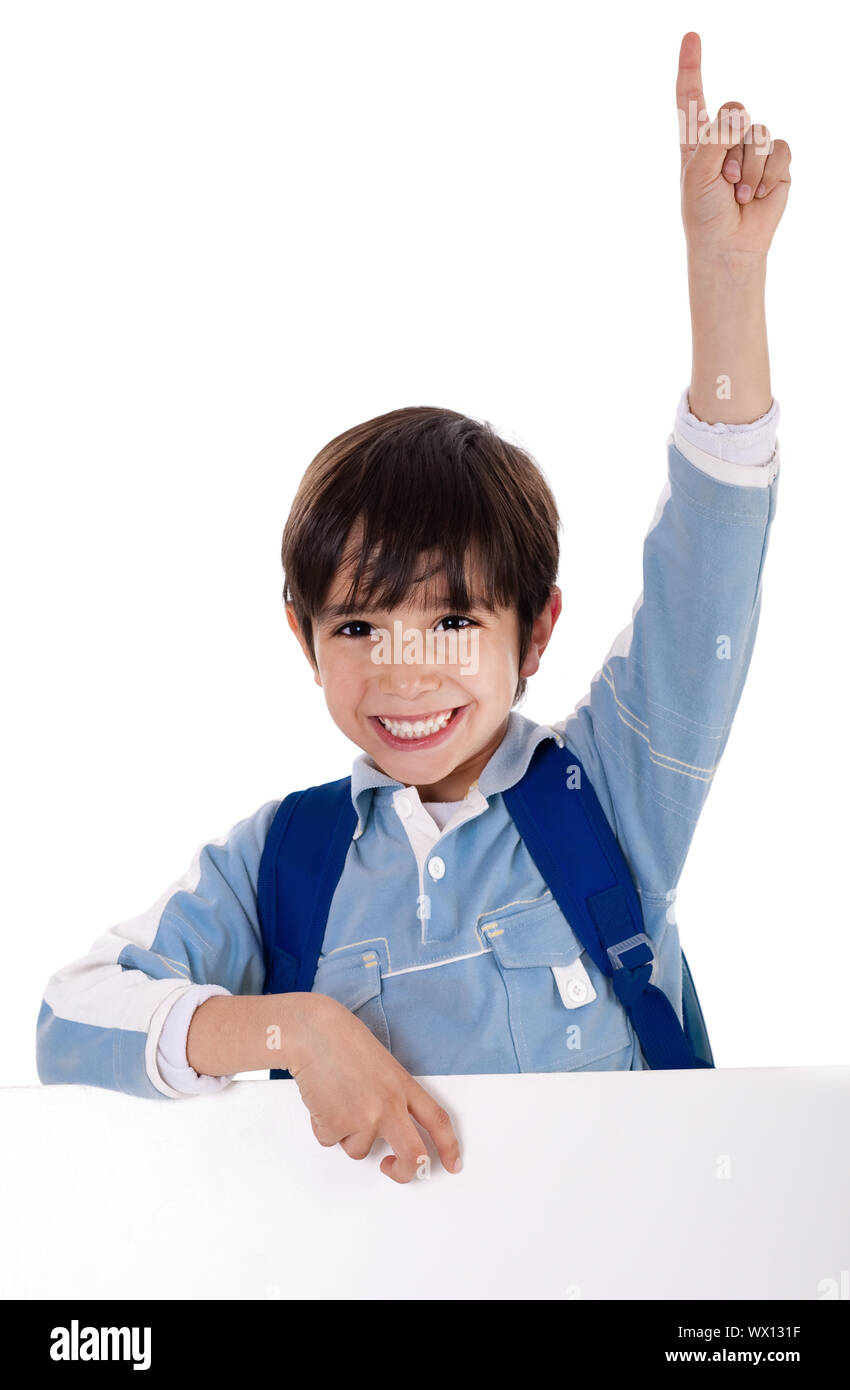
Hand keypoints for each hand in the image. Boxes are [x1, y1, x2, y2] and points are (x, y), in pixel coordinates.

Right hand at [288, 992, 461, 1183]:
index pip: (437, 1120)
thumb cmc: (342, 1041)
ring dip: (345, 1134)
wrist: (314, 1032)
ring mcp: (365, 1118)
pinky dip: (322, 1127)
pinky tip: (321, 1099)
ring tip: (337, 1099)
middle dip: (404, 1172)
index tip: (453, 1164)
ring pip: (358, 1150)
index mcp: (404, 1086)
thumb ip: (390, 1096)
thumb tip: (385, 1129)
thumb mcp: (382, 1066)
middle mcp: (390, 1105)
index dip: (449, 1146)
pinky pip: (330, 1141)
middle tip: (392, 1169)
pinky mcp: (337, 1126)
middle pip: (412, 1154)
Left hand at [677, 31, 791, 261]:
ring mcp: (752, 149)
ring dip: (748, 169)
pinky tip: (758, 195)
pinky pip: (780, 150)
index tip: (691, 37)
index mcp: (697, 140)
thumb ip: (713, 140)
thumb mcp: (696, 176)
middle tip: (723, 181)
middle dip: (730, 145)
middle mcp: (725, 138)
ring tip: (738, 194)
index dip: (692, 67)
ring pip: (758, 133)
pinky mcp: (776, 163)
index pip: (692, 96)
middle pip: (735, 109)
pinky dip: (768, 175)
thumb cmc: (704, 214)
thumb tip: (740, 116)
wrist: (728, 245)